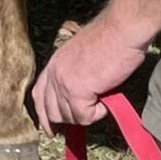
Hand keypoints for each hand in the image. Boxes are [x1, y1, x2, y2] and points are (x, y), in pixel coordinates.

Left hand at [30, 14, 148, 132]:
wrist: (122, 29)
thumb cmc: (111, 39)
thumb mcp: (83, 55)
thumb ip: (75, 74)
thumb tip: (81, 97)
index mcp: (54, 63)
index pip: (38, 95)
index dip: (43, 115)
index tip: (50, 130)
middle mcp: (54, 73)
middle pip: (52, 111)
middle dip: (70, 118)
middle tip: (89, 113)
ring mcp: (64, 82)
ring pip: (69, 116)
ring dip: (87, 114)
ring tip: (102, 100)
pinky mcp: (77, 90)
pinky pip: (84, 116)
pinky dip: (97, 113)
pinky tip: (105, 101)